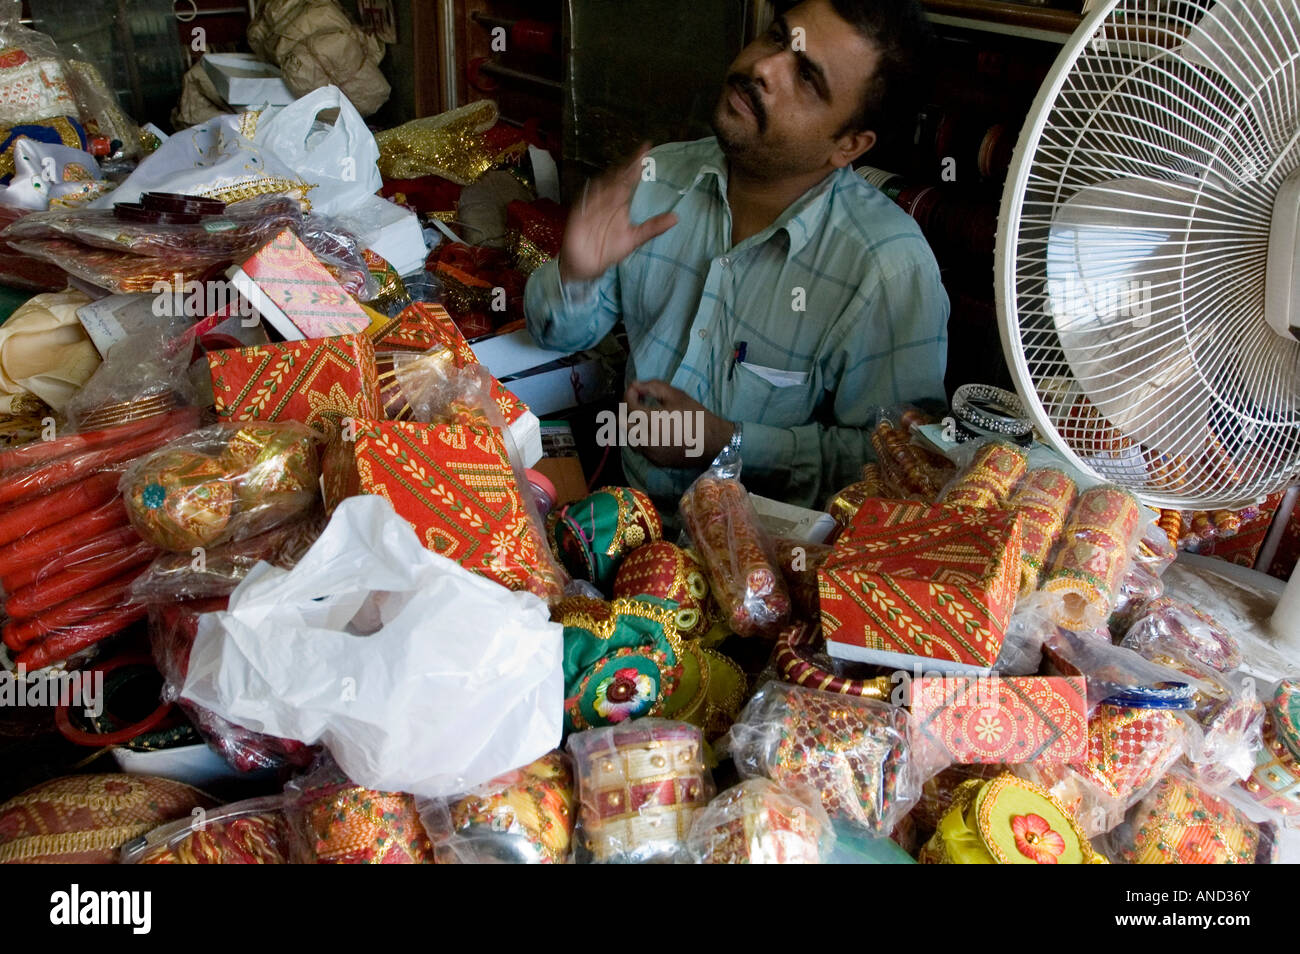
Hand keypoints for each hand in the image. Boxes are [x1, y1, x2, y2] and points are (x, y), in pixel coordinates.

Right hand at [558, 144, 678, 284]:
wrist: (585, 266)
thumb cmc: (607, 249)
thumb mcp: (633, 239)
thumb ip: (653, 227)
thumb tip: (676, 217)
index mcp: (619, 203)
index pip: (629, 180)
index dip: (637, 165)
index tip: (647, 148)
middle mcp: (606, 200)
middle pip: (616, 179)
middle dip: (627, 168)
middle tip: (640, 154)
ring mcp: (592, 206)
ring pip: (602, 188)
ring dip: (613, 180)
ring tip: (626, 170)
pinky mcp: (580, 216)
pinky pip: (587, 203)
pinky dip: (594, 197)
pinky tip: (601, 188)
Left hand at [624, 380, 733, 467]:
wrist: (714, 443)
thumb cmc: (696, 416)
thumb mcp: (677, 395)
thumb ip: (653, 387)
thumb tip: (635, 386)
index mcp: (652, 421)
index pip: (628, 407)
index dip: (628, 394)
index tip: (635, 388)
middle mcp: (647, 440)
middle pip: (623, 424)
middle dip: (626, 409)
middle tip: (635, 401)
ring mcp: (650, 454)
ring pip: (629, 438)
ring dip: (631, 424)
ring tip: (641, 415)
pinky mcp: (655, 462)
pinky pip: (640, 448)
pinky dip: (640, 437)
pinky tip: (650, 430)